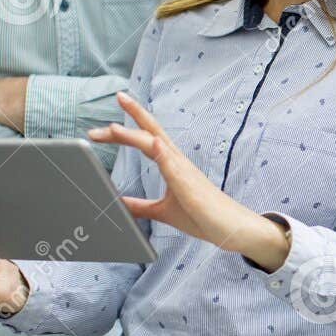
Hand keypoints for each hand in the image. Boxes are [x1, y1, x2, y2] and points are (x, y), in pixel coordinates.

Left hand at [88, 93, 289, 267]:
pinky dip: (162, 152)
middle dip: (132, 116)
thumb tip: (119, 203)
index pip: (147, 138)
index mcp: (172, 165)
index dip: (128, 128)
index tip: (105, 125)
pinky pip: (174, 166)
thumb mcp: (162, 211)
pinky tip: (152, 142)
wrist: (229, 228)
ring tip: (113, 128)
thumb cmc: (202, 216)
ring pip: (156, 144)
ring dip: (134, 135)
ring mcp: (184, 171)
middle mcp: (177, 162)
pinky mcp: (189, 185)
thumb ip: (140, 206)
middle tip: (110, 108)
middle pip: (151, 132)